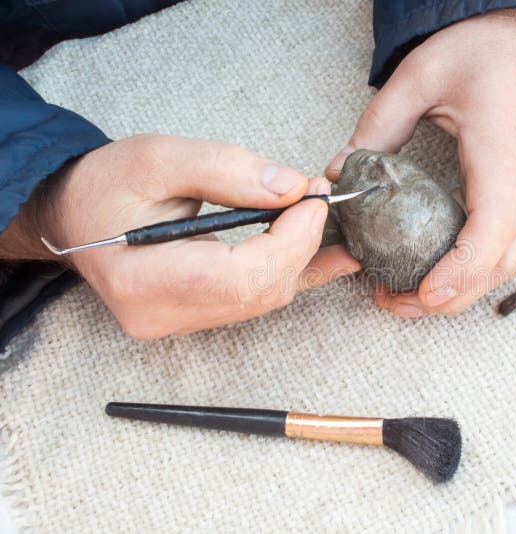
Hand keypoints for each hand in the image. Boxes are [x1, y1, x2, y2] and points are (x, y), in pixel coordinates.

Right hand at [0, 134, 359, 338]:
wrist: (77, 216)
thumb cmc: (106, 186)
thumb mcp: (157, 157)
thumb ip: (225, 170)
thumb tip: (292, 188)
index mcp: (139, 280)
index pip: (235, 276)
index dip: (288, 240)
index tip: (314, 200)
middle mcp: (159, 315)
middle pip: (257, 292)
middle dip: (300, 244)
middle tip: (317, 198)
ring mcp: (178, 324)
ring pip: (263, 299)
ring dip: (299, 257)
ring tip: (317, 214)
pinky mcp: (196, 318)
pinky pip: (256, 301)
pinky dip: (292, 273)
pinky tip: (328, 257)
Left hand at [326, 3, 515, 315]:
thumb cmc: (492, 43)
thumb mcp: (422, 74)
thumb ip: (379, 125)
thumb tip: (342, 171)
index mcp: (504, 154)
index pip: (492, 231)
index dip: (461, 272)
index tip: (424, 294)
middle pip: (502, 260)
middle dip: (454, 295)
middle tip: (399, 302)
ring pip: (509, 256)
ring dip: (466, 285)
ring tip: (415, 292)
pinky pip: (509, 237)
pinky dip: (475, 262)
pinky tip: (442, 262)